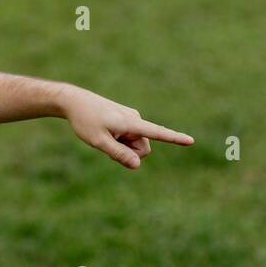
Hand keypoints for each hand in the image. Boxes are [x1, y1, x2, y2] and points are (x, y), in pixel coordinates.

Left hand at [60, 85, 193, 168]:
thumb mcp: (98, 142)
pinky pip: (130, 138)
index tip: (191, 141)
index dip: (174, 138)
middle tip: (108, 144)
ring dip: (123, 147)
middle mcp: (135, 119)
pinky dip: (120, 140)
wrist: (74, 101)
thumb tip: (137, 165)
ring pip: (136, 144)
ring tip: (105, 135)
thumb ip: (118, 154)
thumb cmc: (85, 121)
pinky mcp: (127, 120)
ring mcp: (131, 119)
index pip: (157, 133)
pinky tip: (105, 131)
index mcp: (131, 123)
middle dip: (130, 153)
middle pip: (144, 148)